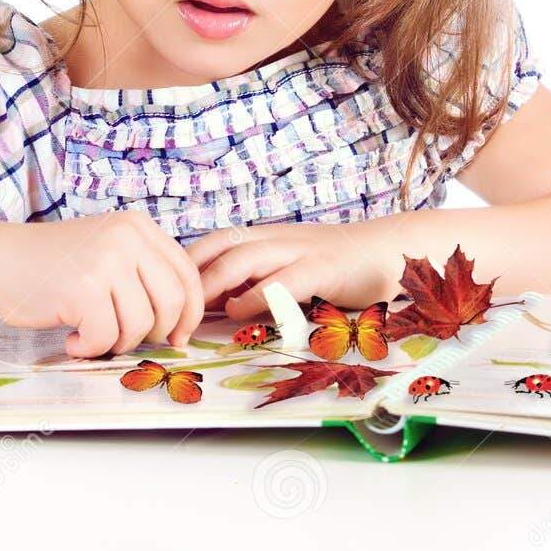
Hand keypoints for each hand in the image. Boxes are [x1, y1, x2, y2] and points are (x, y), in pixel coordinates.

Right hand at [0, 211, 205, 358]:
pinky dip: (89, 348)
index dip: (190, 312)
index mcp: (138, 226)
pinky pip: (106, 337)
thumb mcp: (108, 253)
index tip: (177, 335)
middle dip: (156, 333)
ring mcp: (106, 260)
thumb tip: (183, 324)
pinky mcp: (84, 288)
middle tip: (128, 341)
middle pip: (173, 302)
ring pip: (141, 325)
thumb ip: (143, 274)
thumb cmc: (53, 266)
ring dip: (118, 343)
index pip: (187, 274)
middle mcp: (127, 237)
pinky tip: (72, 340)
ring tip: (91, 335)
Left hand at [188, 219, 399, 318]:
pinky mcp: (323, 269)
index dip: (182, 264)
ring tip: (192, 313)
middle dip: (187, 277)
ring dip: (211, 286)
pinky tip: (239, 312)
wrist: (388, 250)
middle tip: (167, 309)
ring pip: (242, 260)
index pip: (211, 242)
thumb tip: (211, 307)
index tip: (162, 291)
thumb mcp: (288, 269)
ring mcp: (299, 251)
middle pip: (217, 247)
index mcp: (265, 238)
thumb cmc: (336, 268)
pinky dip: (256, 296)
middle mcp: (276, 238)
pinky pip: (282, 280)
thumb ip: (254, 284)